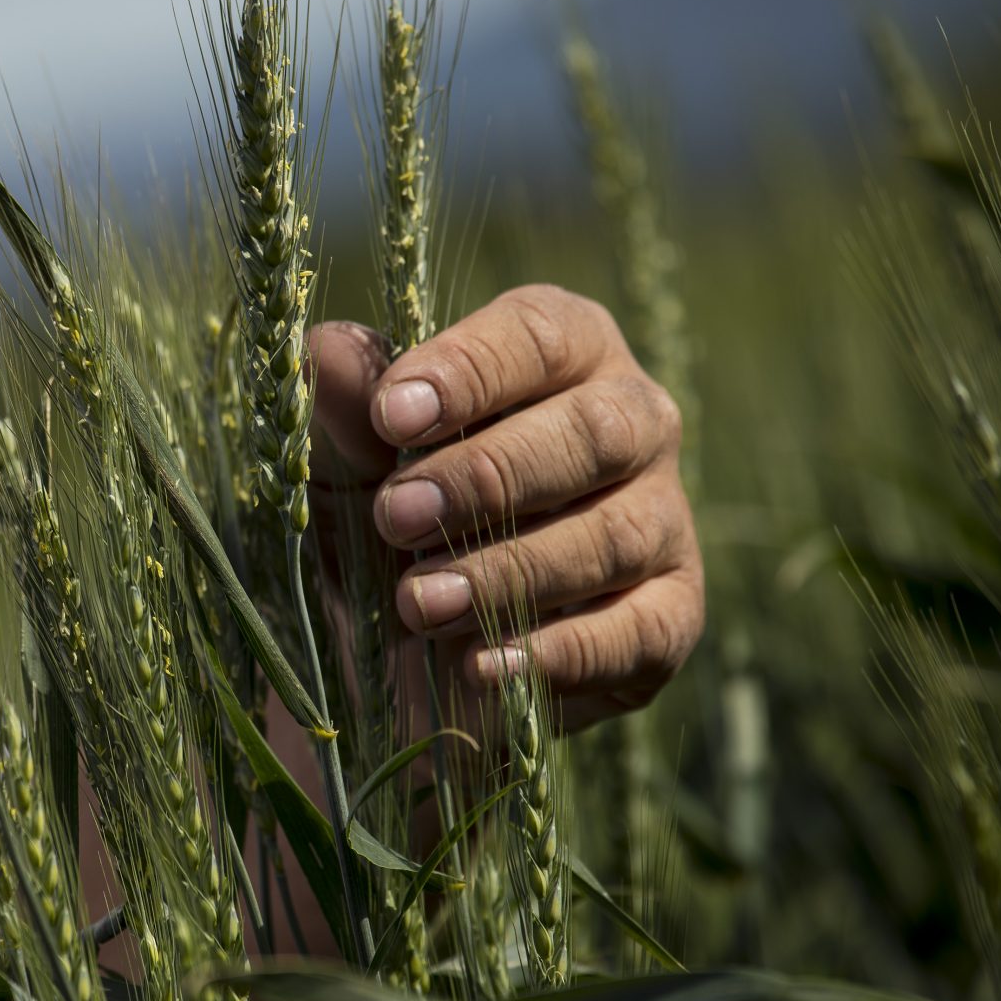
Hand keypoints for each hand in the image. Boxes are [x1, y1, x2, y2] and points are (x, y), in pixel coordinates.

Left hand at [307, 285, 704, 729]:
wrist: (390, 665)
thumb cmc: (378, 532)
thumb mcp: (340, 473)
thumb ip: (342, 412)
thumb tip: (331, 349)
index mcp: (561, 355)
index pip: (540, 335)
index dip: (470, 371)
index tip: (392, 416)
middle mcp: (632, 423)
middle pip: (595, 430)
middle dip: (488, 476)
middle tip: (397, 518)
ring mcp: (662, 521)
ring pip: (616, 534)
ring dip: (509, 571)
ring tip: (419, 604)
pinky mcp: (670, 618)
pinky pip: (639, 631)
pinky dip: (558, 652)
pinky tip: (481, 664)